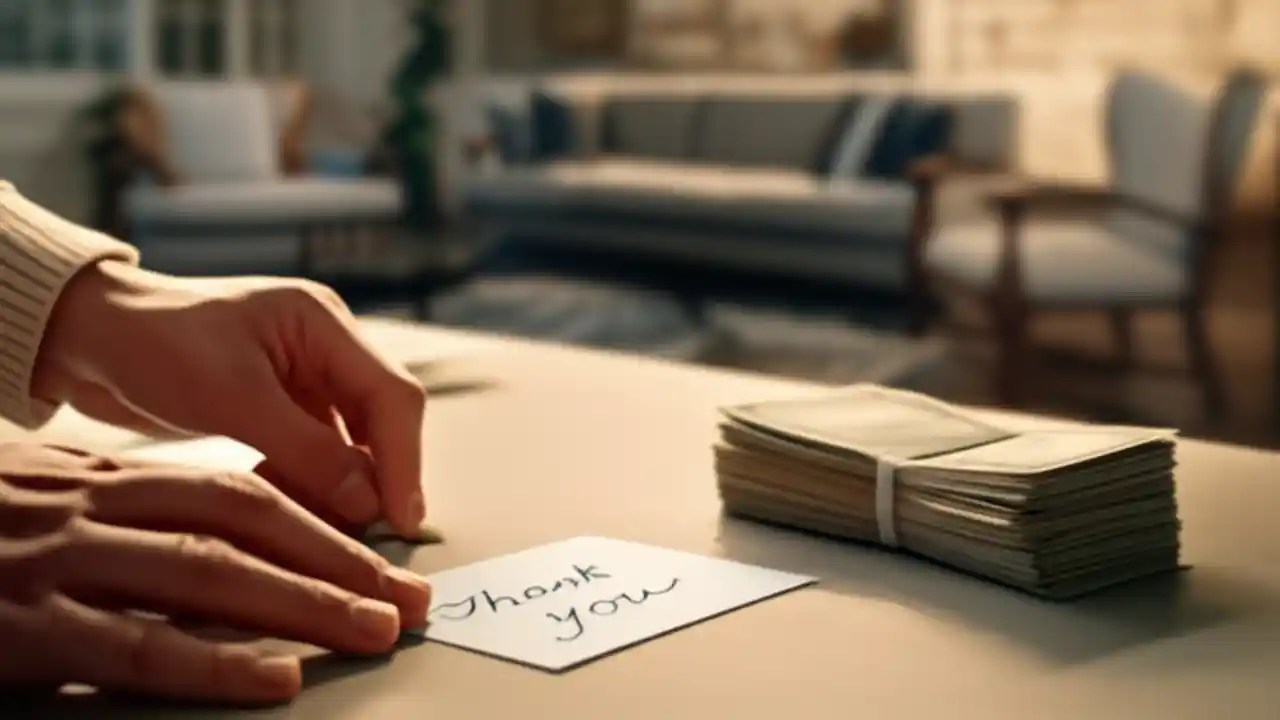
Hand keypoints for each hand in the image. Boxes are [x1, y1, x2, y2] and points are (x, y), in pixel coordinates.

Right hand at [0, 443, 430, 703]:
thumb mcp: (43, 506)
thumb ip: (123, 518)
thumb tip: (217, 557)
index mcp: (103, 479)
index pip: (237, 490)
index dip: (319, 523)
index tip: (383, 557)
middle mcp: (93, 508)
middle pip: (247, 521)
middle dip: (339, 561)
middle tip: (412, 600)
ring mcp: (56, 564)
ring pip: (208, 574)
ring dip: (304, 604)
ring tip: (377, 630)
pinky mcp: (23, 628)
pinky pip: (133, 644)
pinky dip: (210, 662)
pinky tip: (276, 678)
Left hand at [31, 261, 425, 536]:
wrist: (83, 338)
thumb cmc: (151, 345)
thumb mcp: (232, 398)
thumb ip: (308, 450)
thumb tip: (370, 502)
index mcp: (323, 323)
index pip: (392, 394)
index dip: (405, 459)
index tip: (402, 519)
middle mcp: (323, 347)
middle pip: (379, 419)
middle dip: (378, 476)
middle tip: (375, 535)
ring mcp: (302, 378)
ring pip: (349, 442)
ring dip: (342, 486)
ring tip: (327, 530)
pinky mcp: (277, 407)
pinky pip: (314, 453)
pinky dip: (309, 484)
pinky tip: (291, 509)